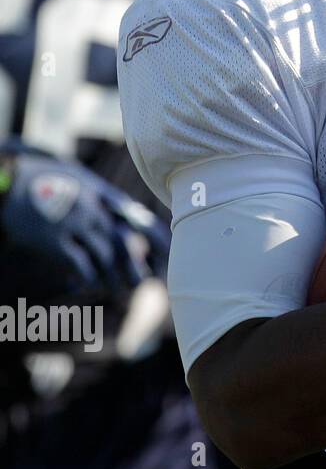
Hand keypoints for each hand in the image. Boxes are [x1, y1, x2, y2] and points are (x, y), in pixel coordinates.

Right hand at [0, 146, 168, 302]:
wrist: (7, 181)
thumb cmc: (43, 178)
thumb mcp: (78, 176)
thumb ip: (102, 196)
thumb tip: (127, 214)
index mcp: (102, 193)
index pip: (138, 219)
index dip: (155, 240)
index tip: (167, 257)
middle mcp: (93, 209)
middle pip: (125, 243)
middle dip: (136, 265)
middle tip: (143, 282)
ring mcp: (74, 224)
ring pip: (105, 257)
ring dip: (114, 277)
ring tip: (119, 291)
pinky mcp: (53, 240)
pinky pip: (79, 264)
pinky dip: (88, 278)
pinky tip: (88, 285)